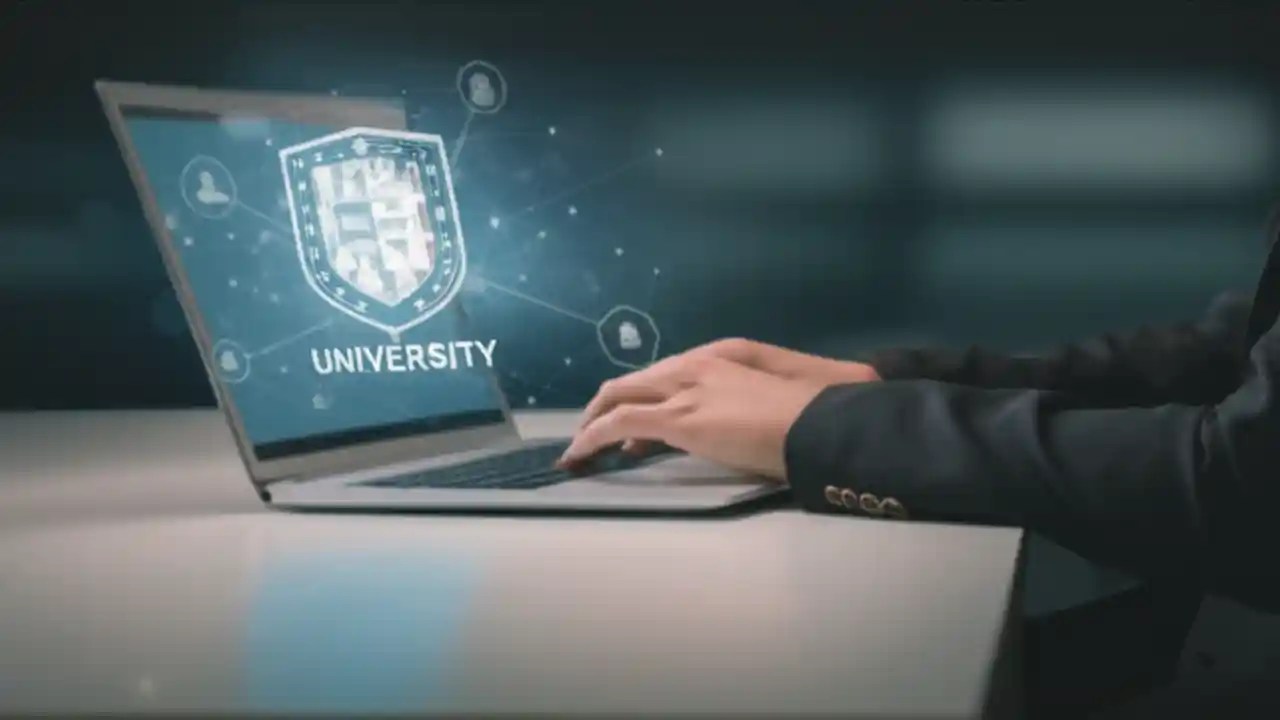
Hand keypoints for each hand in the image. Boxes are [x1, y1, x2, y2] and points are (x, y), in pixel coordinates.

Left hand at [574, 338, 880, 457]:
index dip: (641, 400)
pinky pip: (619, 423)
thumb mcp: (774, 404)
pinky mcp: (679, 418)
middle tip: (590, 435)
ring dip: (593, 424)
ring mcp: (686, 388)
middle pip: (634, 382)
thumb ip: (742, 411)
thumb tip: (724, 433)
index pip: (665, 377)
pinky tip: (581, 455)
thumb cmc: (814, 416)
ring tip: (578, 450)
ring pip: (618, 398)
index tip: (630, 431)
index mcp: (722, 356)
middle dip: (605, 408)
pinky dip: (592, 438)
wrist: (824, 423)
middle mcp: (697, 365)